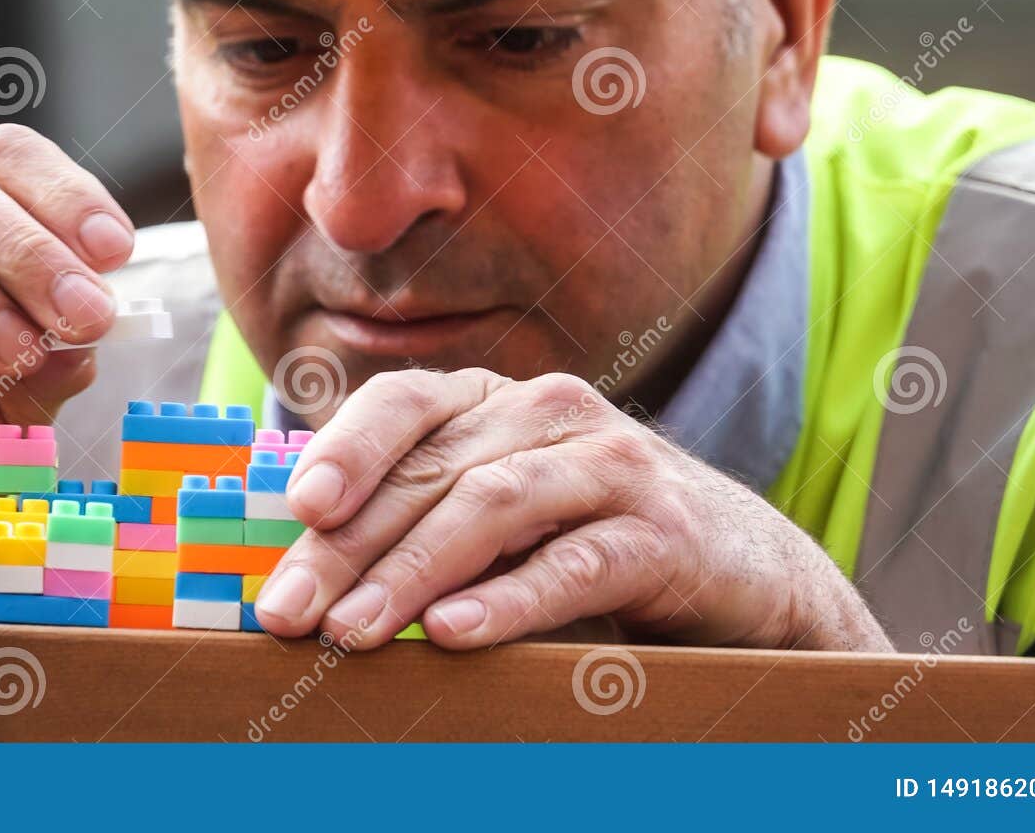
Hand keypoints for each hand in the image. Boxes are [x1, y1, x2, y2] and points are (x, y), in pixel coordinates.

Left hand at [255, 369, 891, 651]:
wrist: (745, 568)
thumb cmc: (592, 541)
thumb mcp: (501, 519)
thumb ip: (420, 521)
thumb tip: (302, 569)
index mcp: (499, 400)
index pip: (405, 403)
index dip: (345, 449)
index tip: (295, 510)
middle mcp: (552, 413)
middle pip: (433, 471)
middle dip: (350, 545)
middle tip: (289, 613)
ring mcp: (611, 465)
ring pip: (492, 506)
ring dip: (412, 572)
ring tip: (353, 631)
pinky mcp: (661, 531)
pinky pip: (573, 563)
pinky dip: (509, 600)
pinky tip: (454, 634)